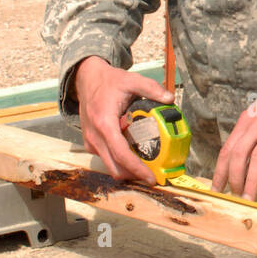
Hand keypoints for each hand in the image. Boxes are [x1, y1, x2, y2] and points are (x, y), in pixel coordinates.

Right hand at [75, 57, 174, 183]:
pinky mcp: (90, 143)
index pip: (121, 154)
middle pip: (114, 167)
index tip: (151, 178)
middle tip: (154, 176)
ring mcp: (90, 142)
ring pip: (109, 166)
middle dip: (134, 176)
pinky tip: (133, 156)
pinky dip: (119, 162)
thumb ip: (151, 88)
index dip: (137, 169)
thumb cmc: (108, 82)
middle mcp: (95, 136)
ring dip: (127, 171)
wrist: (86, 80)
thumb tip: (170, 98)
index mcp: (104, 123)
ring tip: (146, 167)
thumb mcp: (132, 80)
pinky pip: (105, 159)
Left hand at [212, 77, 256, 200]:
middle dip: (234, 179)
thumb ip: (247, 132)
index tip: (216, 189)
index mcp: (246, 121)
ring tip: (250, 198)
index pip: (227, 149)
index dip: (220, 172)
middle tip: (235, 196)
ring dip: (252, 181)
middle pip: (238, 155)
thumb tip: (236, 159)